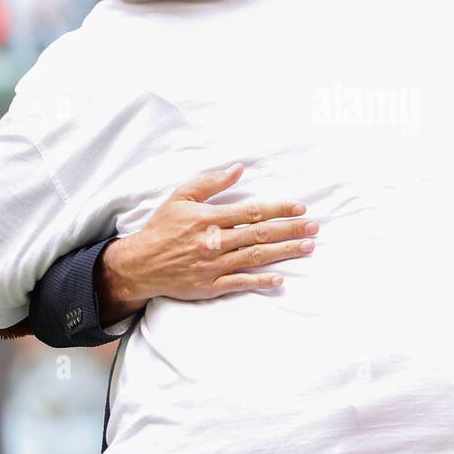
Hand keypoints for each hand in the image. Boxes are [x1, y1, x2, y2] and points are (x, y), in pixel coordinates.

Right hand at [95, 164, 316, 323]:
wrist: (139, 264)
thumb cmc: (161, 228)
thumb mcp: (181, 197)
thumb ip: (211, 183)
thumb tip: (239, 168)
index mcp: (209, 218)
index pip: (252, 212)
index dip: (279, 209)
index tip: (301, 207)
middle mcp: (215, 241)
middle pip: (260, 234)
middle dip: (290, 229)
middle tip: (314, 226)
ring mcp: (213, 265)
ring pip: (255, 257)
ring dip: (284, 252)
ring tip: (308, 247)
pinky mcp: (209, 286)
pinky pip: (240, 283)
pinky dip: (260, 281)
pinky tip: (279, 279)